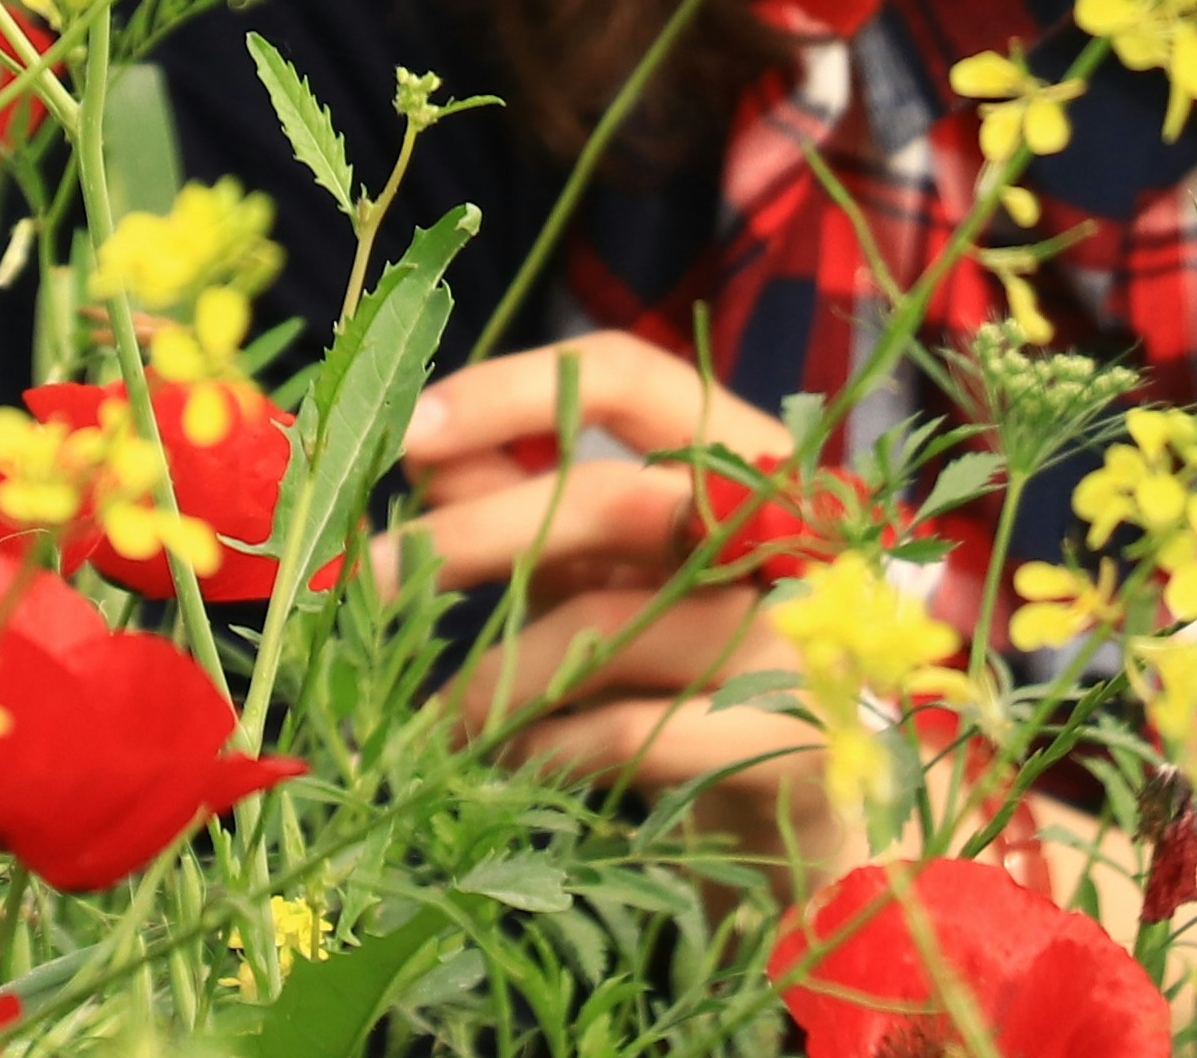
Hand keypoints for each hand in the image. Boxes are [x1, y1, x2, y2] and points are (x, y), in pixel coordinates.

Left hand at [375, 337, 837, 867]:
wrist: (825, 820)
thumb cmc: (700, 672)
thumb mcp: (614, 574)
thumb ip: (530, 505)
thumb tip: (422, 450)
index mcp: (741, 459)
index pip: (625, 375)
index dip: (511, 390)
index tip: (409, 431)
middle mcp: (785, 528)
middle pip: (612, 495)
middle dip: (474, 534)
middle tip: (372, 573)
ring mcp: (803, 637)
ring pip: (608, 629)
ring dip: (498, 678)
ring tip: (444, 717)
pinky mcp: (795, 742)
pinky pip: (630, 731)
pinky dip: (551, 747)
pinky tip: (521, 761)